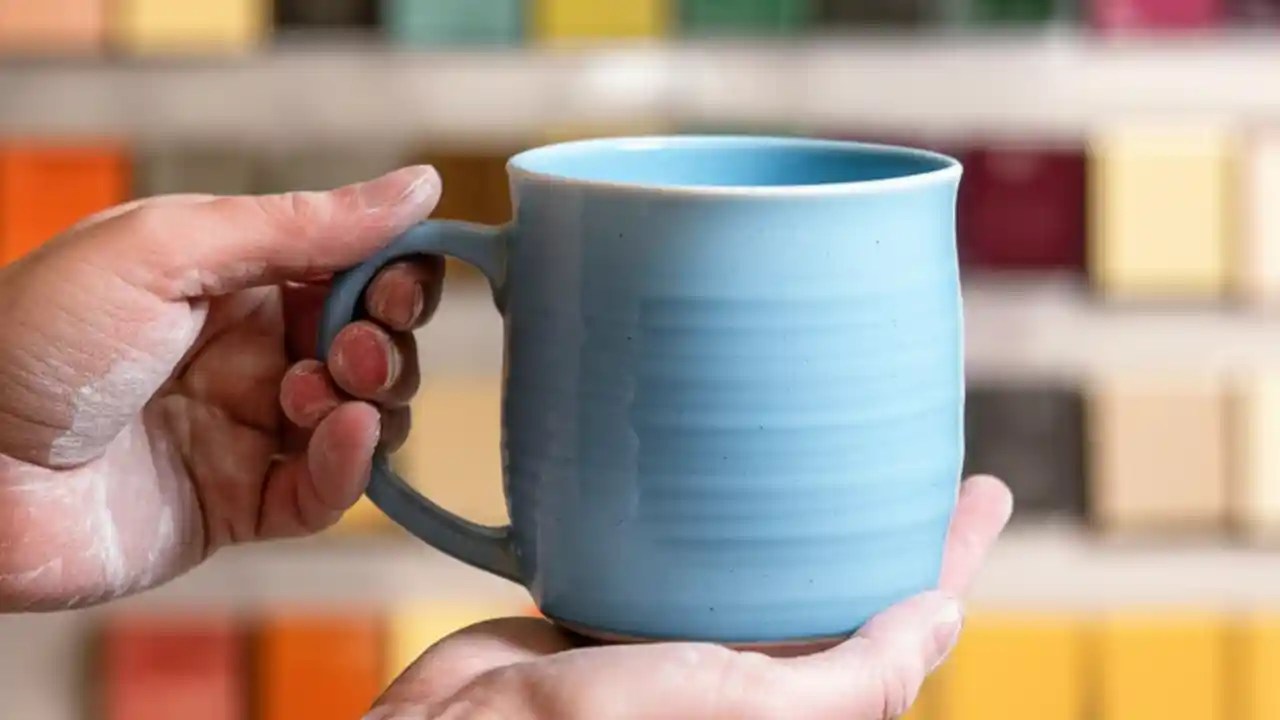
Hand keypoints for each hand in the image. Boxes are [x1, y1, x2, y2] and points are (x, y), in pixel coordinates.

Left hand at [0, 166, 442, 609]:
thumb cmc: (38, 339)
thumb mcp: (168, 249)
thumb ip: (299, 225)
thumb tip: (420, 185)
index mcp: (233, 279)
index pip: (351, 269)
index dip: (394, 276)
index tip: (402, 284)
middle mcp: (249, 353)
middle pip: (369, 346)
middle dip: (384, 344)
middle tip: (357, 348)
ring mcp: (246, 431)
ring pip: (364, 420)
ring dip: (369, 403)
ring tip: (319, 393)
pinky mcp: (239, 505)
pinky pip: (323, 492)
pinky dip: (351, 467)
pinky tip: (347, 437)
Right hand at [370, 476, 1012, 719]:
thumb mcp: (751, 712)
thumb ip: (858, 680)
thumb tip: (943, 621)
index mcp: (791, 699)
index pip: (900, 622)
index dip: (946, 556)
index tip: (981, 488)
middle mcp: (746, 666)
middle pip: (832, 571)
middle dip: (876, 510)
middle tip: (911, 436)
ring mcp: (684, 628)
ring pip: (761, 546)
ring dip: (796, 493)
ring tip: (832, 425)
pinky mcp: (621, 594)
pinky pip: (685, 537)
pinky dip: (712, 495)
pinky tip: (725, 450)